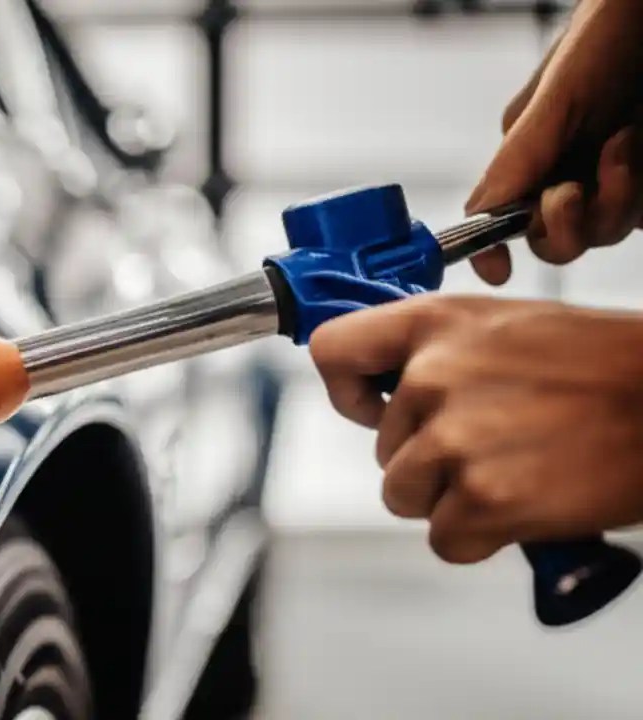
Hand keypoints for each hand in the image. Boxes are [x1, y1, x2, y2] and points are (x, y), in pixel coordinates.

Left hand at [310, 295, 642, 563]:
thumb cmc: (603, 367)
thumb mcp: (505, 328)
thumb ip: (437, 353)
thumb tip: (387, 394)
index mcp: (434, 325)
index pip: (333, 351)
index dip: (348, 392)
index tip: (372, 409)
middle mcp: (432, 376)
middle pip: (384, 448)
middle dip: (432, 458)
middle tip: (502, 443)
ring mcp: (454, 439)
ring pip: (405, 496)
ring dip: (452, 499)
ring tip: (517, 471)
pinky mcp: (482, 498)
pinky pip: (445, 540)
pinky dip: (482, 537)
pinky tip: (527, 504)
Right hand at [467, 0, 642, 284]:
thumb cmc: (612, 30)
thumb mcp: (559, 93)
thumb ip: (520, 155)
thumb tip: (481, 212)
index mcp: (526, 153)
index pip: (494, 216)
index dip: (490, 248)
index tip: (497, 270)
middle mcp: (564, 170)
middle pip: (552, 240)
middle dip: (564, 225)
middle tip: (576, 190)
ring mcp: (610, 178)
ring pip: (603, 232)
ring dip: (616, 198)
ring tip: (627, 142)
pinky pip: (639, 217)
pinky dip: (640, 194)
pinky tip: (641, 148)